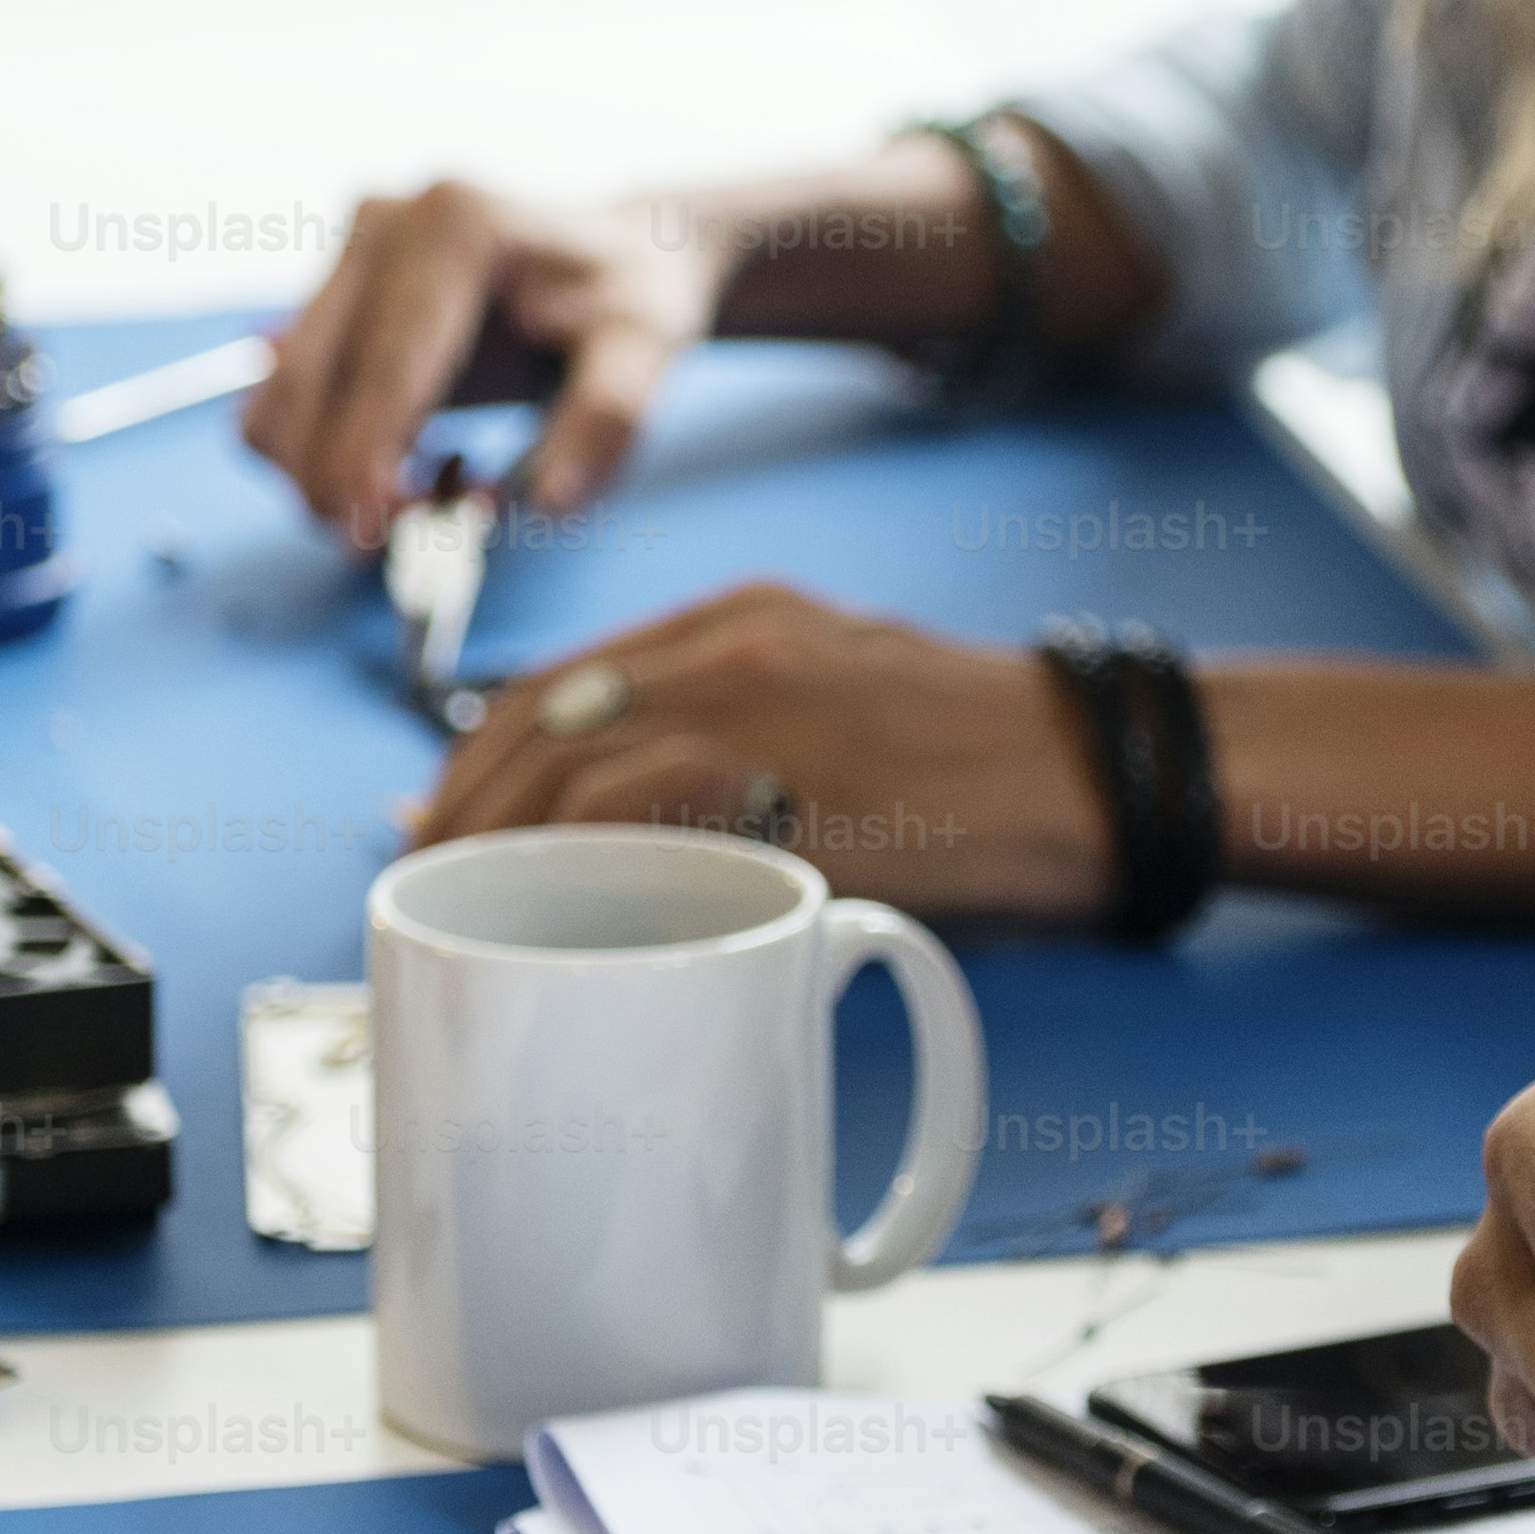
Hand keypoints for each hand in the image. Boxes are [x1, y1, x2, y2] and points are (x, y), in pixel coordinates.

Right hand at [243, 177, 723, 544]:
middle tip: (413, 534)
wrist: (614, 254)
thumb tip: (545, 500)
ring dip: (322, 475)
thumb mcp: (646, 350)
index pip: (383, 365)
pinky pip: (284, 397)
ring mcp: (345, 254)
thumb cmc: (625, 299)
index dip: (361, 459)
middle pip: (305, 383)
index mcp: (456, 228)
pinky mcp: (327, 293)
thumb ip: (605, 421)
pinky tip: (399, 461)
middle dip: (334, 483)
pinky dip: (320, 453)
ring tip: (425, 492)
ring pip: (277, 398)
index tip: (363, 532)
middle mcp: (383, 226)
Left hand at [407, 581, 1108, 921]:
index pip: (560, 680)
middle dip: (462, 809)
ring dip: (499, 845)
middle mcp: (736, 644)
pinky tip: (554, 908)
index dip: (476, 756)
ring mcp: (763, 703)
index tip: (433, 818)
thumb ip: (744, 741)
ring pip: (571, 760)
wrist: (1105, 769)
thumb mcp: (848, 705)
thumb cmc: (989, 765)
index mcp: (743, 619)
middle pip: (539, 719)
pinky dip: (578, 857)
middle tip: (429, 884)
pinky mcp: (798, 775)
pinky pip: (644, 803)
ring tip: (473, 913)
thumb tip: (632, 831)